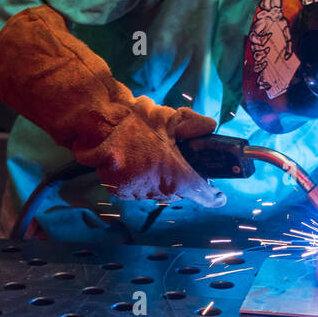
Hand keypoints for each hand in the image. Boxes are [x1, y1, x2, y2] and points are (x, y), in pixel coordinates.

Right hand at [76, 102, 226, 206]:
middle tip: (183, 164)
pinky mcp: (119, 191)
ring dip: (161, 180)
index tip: (219, 197)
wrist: (98, 125)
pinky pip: (138, 189)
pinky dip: (142, 180)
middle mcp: (158, 190)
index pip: (202, 195)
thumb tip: (209, 126)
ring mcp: (137, 193)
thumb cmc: (137, 121)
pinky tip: (140, 163)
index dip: (213, 196)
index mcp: (176, 176)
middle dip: (184, 181)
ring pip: (158, 191)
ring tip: (157, 159)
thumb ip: (195, 125)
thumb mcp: (172, 118)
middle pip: (179, 192)